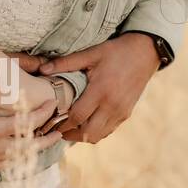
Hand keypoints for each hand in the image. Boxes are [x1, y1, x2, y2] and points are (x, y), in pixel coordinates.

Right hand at [0, 86, 61, 168]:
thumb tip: (2, 74)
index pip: (27, 123)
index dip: (43, 113)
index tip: (53, 103)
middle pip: (31, 146)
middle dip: (47, 138)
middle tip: (59, 130)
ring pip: (22, 158)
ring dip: (38, 149)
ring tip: (48, 142)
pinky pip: (8, 168)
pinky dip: (21, 162)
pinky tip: (25, 158)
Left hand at [37, 33, 159, 142]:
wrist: (145, 53)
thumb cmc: (116, 52)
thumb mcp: (91, 54)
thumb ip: (65, 63)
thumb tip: (42, 70)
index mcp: (101, 91)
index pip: (77, 117)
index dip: (62, 123)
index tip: (51, 123)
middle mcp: (112, 105)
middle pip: (88, 133)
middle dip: (70, 134)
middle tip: (57, 129)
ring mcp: (121, 112)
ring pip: (98, 136)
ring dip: (83, 135)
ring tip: (69, 128)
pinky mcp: (126, 114)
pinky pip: (108, 130)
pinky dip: (95, 131)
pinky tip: (86, 123)